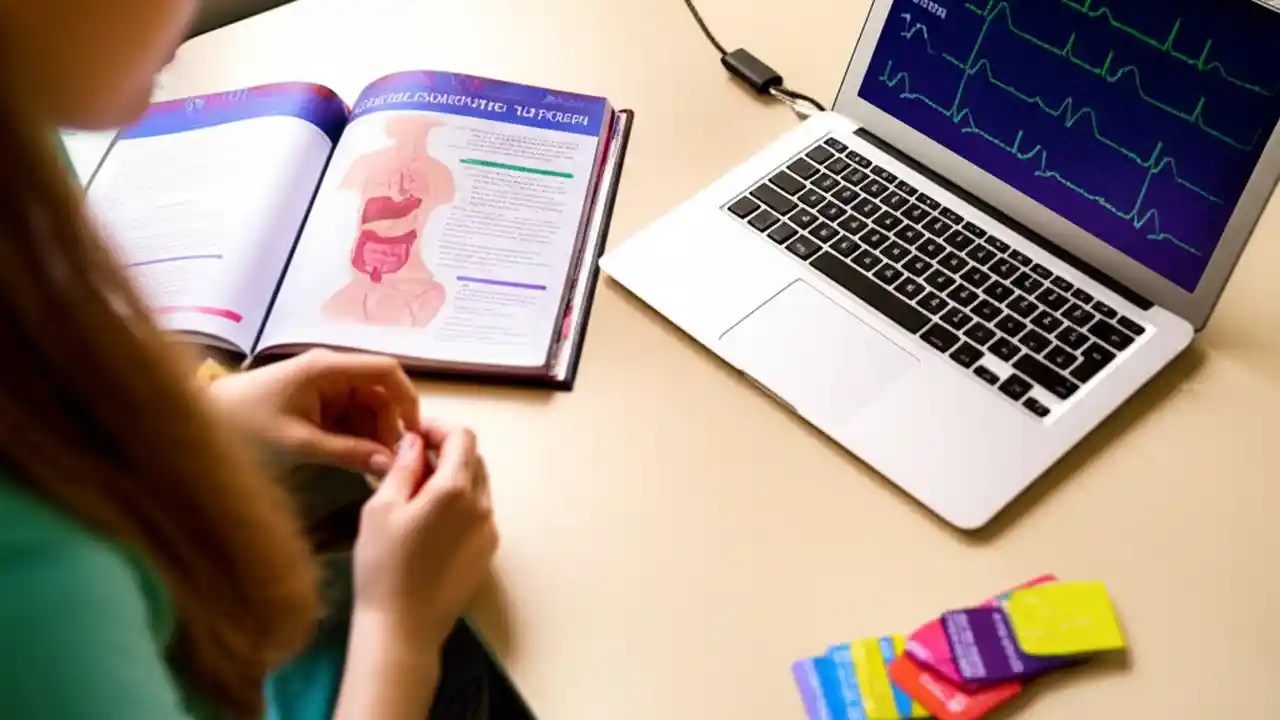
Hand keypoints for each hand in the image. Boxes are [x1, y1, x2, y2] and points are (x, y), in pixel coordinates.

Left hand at [207, 349, 418, 473]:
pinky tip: (361, 464)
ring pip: (368, 409)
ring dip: (376, 436)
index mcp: (328, 368)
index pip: (386, 370)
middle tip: (395, 464)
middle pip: (380, 392)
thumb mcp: (299, 443)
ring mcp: (324, 388)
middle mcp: (331, 372)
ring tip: (377, 470)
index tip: (416, 434)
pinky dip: (359, 439)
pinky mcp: (316, 404)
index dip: (408, 399)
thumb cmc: (244, 426)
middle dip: (391, 426)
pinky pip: (350, 419)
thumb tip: (390, 464)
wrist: (199, 425)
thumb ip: (347, 453)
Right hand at [352, 422, 497, 649]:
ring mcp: (489, 531)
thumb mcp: (382, 508)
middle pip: (474, 460)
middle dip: (445, 451)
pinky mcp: (486, 553)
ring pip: (477, 487)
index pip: (463, 437)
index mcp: (457, 489)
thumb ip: (403, 468)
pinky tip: (428, 520)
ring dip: (452, 478)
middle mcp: (482, 506)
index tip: (412, 435)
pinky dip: (458, 504)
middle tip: (409, 461)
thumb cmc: (384, 565)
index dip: (439, 428)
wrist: (403, 628)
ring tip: (415, 491)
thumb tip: (415, 441)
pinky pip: (477, 514)